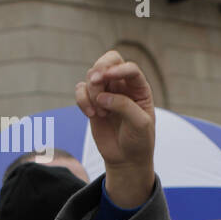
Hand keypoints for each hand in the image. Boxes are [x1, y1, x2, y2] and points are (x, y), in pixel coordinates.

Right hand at [74, 51, 155, 206]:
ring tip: (101, 113)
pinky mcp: (91, 102)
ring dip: (92, 92)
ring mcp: (106, 92)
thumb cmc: (139, 140)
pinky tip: (92, 115)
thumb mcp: (140, 124)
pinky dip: (82, 100)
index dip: (118, 69)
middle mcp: (123, 86)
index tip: (108, 77)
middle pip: (109, 61)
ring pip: (92, 76)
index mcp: (140, 88)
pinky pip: (80, 90)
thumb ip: (124, 106)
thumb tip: (102, 96)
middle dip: (100, 69)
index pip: (130, 68)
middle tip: (96, 82)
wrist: (126, 159)